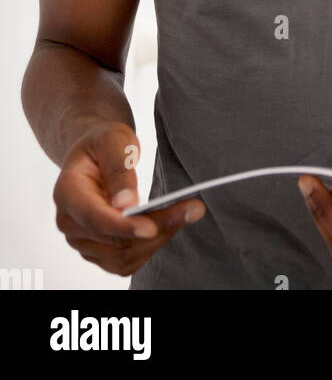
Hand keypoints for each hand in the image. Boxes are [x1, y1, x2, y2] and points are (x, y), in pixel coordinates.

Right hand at [53, 120, 205, 276]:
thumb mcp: (113, 140)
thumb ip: (119, 169)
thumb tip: (126, 204)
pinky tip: (168, 225)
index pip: (96, 219)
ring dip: (157, 240)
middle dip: (156, 228)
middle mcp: (70, 223)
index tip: (152, 227)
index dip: (124, 227)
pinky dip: (149, 248)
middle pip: (114, 241)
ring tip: (185, 213)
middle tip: (192, 209)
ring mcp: (82, 240)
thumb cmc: (104, 143)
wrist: (95, 154)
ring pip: (122, 257)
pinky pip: (124, 262)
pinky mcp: (97, 250)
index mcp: (67, 193)